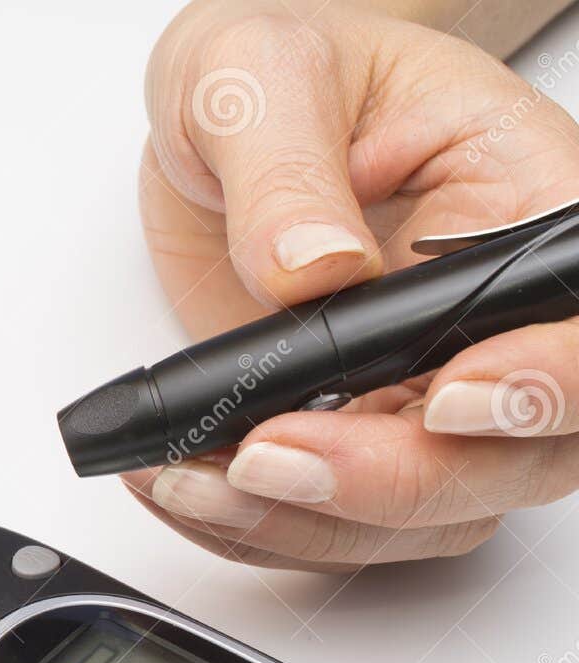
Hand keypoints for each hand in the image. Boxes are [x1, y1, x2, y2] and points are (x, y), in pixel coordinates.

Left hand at [128, 0, 578, 570]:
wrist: (223, 126)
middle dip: (393, 480)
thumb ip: (286, 171)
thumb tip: (312, 266)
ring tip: (193, 481)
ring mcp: (425, 390)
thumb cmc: (274, 76)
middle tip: (266, 456)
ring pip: (421, 513)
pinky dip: (255, 524)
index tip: (448, 398)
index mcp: (527, 208)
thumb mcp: (259, 79)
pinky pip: (332, 519)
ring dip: (305, 519)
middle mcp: (495, 321)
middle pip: (514, 455)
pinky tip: (182, 487)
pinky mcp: (353, 434)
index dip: (545, 383)